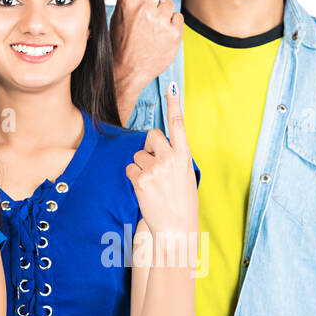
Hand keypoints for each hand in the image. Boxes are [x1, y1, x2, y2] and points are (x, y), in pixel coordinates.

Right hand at [110, 0, 183, 110]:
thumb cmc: (120, 45)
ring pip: (169, 4)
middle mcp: (142, 9)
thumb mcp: (118, 19)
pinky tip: (161, 39)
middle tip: (142, 21)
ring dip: (163, 15)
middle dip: (152, 0)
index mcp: (125, 3)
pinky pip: (178, 19)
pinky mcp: (173, 33)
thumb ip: (133, 2)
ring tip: (151, 33)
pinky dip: (172, 28)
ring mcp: (158, 21)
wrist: (125, 73)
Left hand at [125, 82, 197, 238]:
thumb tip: (160, 147)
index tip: (172, 86)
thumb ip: (174, 158)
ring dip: (141, 166)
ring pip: (137, 154)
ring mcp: (155, 169)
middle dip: (149, 146)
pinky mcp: (140, 179)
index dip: (175, 104)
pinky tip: (145, 190)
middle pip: (151, 135)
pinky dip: (134, 178)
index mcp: (184, 157)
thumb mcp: (185, 176)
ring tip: (153, 184)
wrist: (176, 228)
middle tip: (155, 164)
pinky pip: (130, 168)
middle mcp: (170, 159)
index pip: (178, 125)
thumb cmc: (182, 203)